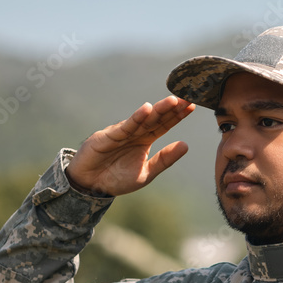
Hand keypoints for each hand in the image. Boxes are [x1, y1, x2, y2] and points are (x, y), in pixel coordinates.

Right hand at [65, 96, 195, 195]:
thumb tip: (186, 145)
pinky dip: (136, 118)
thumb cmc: (116, 179)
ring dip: (158, 110)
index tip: (192, 106)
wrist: (90, 185)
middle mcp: (136, 132)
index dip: (178, 116)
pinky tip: (147, 109)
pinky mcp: (109, 136)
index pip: (165, 125)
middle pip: (157, 118)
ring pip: (144, 119)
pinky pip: (126, 127)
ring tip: (173, 101)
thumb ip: (164, 160)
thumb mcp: (146, 173)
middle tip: (188, 97)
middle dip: (172, 108)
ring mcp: (123, 132)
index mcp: (145, 139)